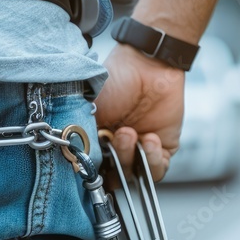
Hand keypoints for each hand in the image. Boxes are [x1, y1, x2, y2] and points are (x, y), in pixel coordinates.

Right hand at [94, 43, 183, 180]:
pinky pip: (157, 168)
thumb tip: (77, 159)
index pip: (91, 166)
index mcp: (95, 138)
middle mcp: (115, 147)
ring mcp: (138, 148)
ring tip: (131, 134)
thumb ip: (82, 135)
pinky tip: (150, 139)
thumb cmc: (115, 79)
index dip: (91, 170)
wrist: (148, 63)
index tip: (92, 165)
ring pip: (134, 174)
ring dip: (131, 158)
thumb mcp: (89, 108)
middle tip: (115, 136)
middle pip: (112, 175)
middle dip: (114, 162)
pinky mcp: (162, 147)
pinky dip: (152, 160)